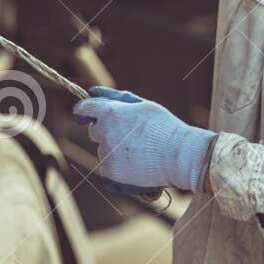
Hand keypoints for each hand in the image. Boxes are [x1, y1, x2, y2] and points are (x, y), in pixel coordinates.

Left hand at [72, 87, 213, 193]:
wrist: (179, 156)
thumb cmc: (164, 127)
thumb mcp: (143, 106)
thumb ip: (117, 98)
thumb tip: (93, 91)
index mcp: (110, 112)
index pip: (84, 108)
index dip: (84, 111)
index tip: (86, 114)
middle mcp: (104, 132)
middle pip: (94, 131)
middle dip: (106, 131)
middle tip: (129, 135)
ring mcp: (106, 153)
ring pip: (103, 151)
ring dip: (114, 150)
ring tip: (139, 152)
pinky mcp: (111, 172)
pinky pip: (107, 168)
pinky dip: (117, 166)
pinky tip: (136, 164)